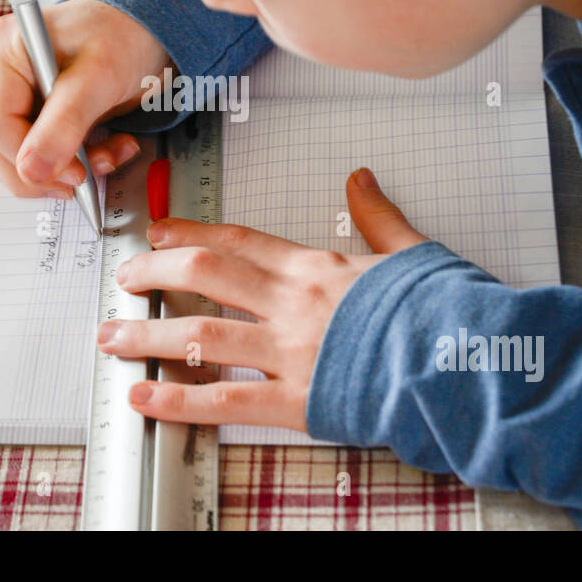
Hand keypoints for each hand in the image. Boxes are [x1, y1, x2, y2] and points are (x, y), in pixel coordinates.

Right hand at [0, 0, 172, 197]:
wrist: (145, 28)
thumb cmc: (123, 34)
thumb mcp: (100, 77)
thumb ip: (65, 123)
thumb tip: (30, 170)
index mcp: (4, 50)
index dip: (29, 160)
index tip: (75, 175)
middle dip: (46, 171)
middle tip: (88, 177)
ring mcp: (12, 92)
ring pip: (16, 155)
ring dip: (63, 171)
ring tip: (108, 157)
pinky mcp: (31, 110)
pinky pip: (38, 152)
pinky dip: (72, 162)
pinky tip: (104, 151)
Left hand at [97, 167, 428, 431]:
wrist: (469, 359)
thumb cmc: (442, 311)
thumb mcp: (409, 251)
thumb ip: (377, 216)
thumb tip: (361, 181)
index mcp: (315, 267)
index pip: (237, 241)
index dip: (190, 234)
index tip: (159, 234)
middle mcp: (291, 303)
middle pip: (203, 276)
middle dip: (154, 274)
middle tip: (125, 278)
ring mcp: (289, 351)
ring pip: (199, 335)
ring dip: (146, 335)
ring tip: (112, 336)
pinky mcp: (296, 399)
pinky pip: (223, 399)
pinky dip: (177, 401)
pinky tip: (143, 399)